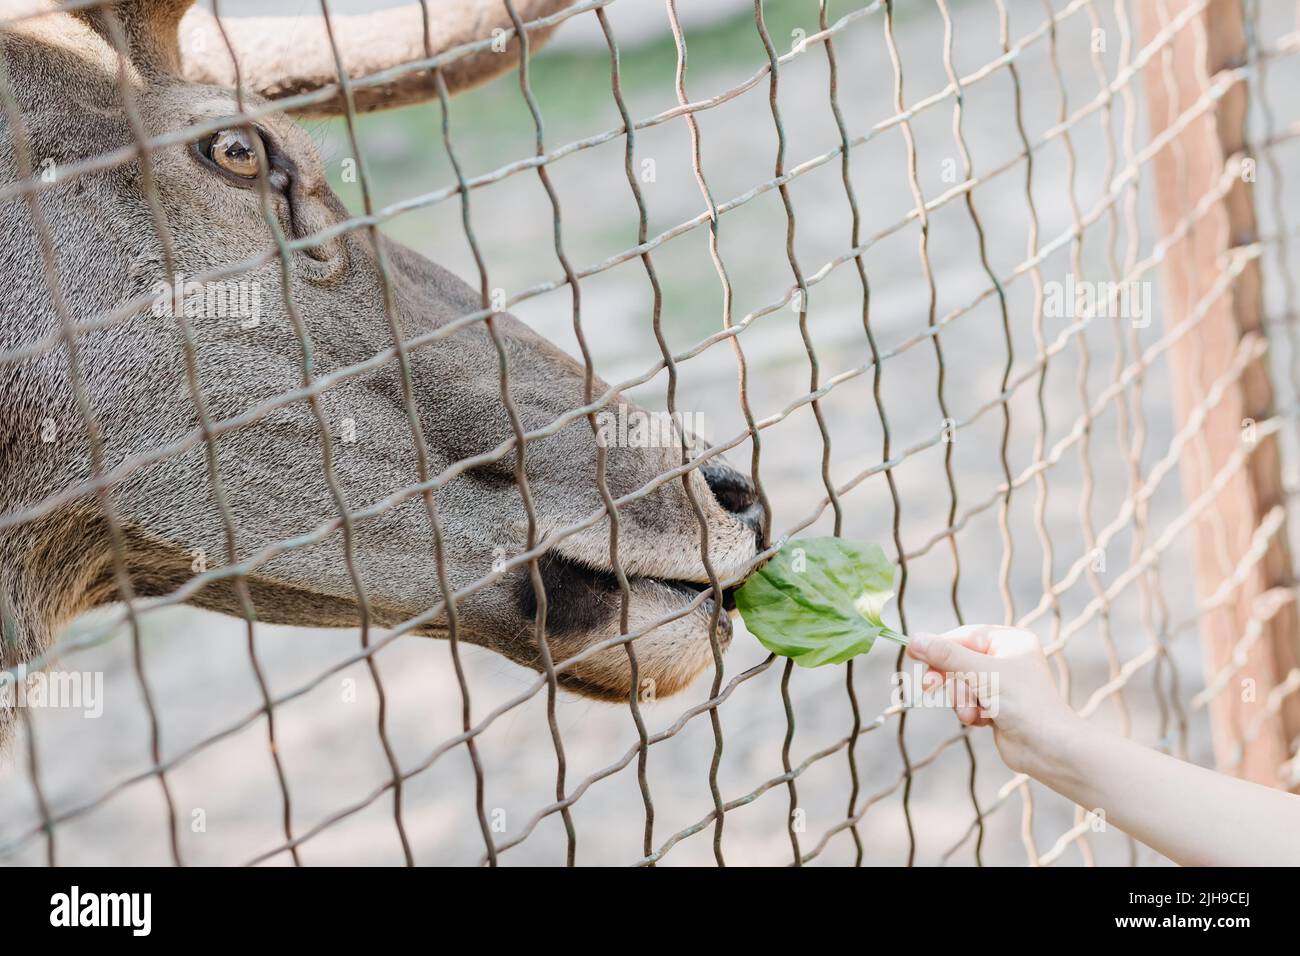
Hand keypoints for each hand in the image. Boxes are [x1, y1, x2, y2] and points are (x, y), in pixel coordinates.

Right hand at [906, 625, 1082, 774]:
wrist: (1048, 748)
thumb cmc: (1022, 702)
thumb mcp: (980, 672)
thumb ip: (946, 655)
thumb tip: (913, 639)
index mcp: (1010, 641)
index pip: (964, 636)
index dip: (939, 647)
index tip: (914, 654)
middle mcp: (1007, 659)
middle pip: (959, 661)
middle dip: (950, 680)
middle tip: (930, 687)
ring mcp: (1002, 684)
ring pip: (961, 684)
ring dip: (961, 700)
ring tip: (972, 713)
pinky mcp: (997, 707)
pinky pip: (968, 702)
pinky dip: (971, 712)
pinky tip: (983, 721)